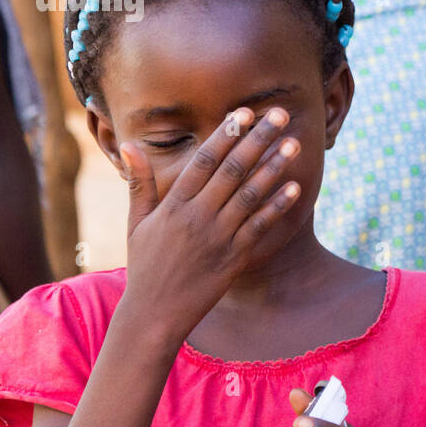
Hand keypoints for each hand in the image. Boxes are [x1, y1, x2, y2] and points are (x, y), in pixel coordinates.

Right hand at [117, 107, 301, 352]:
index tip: (243, 112)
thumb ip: (138, 182)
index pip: (203, 161)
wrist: (154, 314)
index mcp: (173, 205)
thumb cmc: (145, 266)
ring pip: (250, 194)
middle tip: (279, 115)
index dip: (225, 134)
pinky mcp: (234, 257)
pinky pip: (259, 227)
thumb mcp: (136, 222)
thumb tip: (130, 145)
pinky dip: (278, 206)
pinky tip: (295, 187)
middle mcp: (197, 217)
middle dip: (257, 139)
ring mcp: (217, 237)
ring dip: (274, 167)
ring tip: (293, 143)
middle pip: (232, 170)